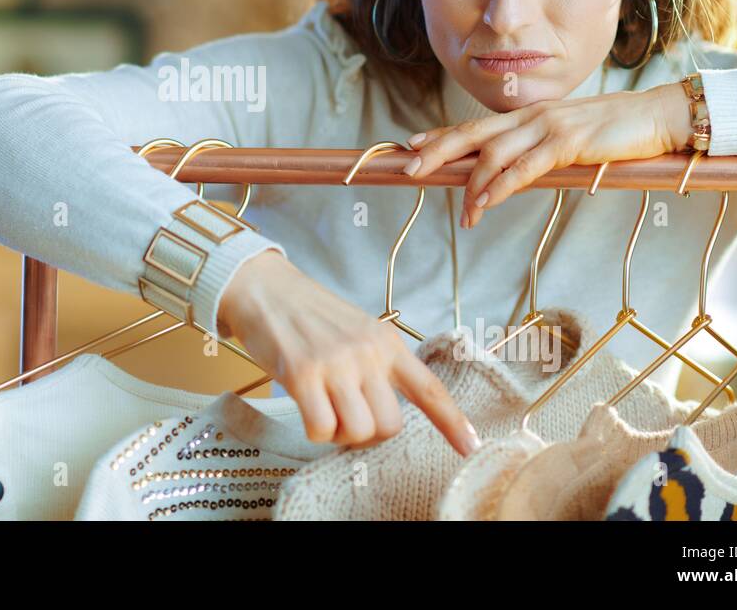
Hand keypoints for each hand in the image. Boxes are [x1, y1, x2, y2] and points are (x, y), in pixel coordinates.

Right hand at [217, 249, 479, 455]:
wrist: (265, 289)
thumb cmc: (310, 315)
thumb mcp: (358, 330)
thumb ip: (377, 365)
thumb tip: (384, 414)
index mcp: (387, 342)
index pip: (429, 388)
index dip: (453, 421)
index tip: (470, 446)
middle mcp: (367, 353)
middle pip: (390, 425)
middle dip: (370, 434)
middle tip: (348, 417)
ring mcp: (335, 363)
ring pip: (358, 431)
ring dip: (340, 434)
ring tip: (326, 411)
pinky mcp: (302, 374)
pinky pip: (321, 428)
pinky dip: (316, 431)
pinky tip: (308, 411)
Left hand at [402, 80, 693, 228]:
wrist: (661, 115)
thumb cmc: (618, 132)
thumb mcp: (571, 139)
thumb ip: (542, 150)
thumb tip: (516, 172)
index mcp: (531, 115)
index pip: (477, 125)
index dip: (443, 135)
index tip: (413, 144)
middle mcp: (533, 116)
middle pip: (473, 134)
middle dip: (438, 151)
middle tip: (408, 169)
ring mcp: (549, 127)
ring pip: (494, 154)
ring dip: (473, 185)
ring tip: (463, 214)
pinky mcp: (569, 142)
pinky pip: (525, 167)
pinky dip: (501, 186)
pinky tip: (486, 202)